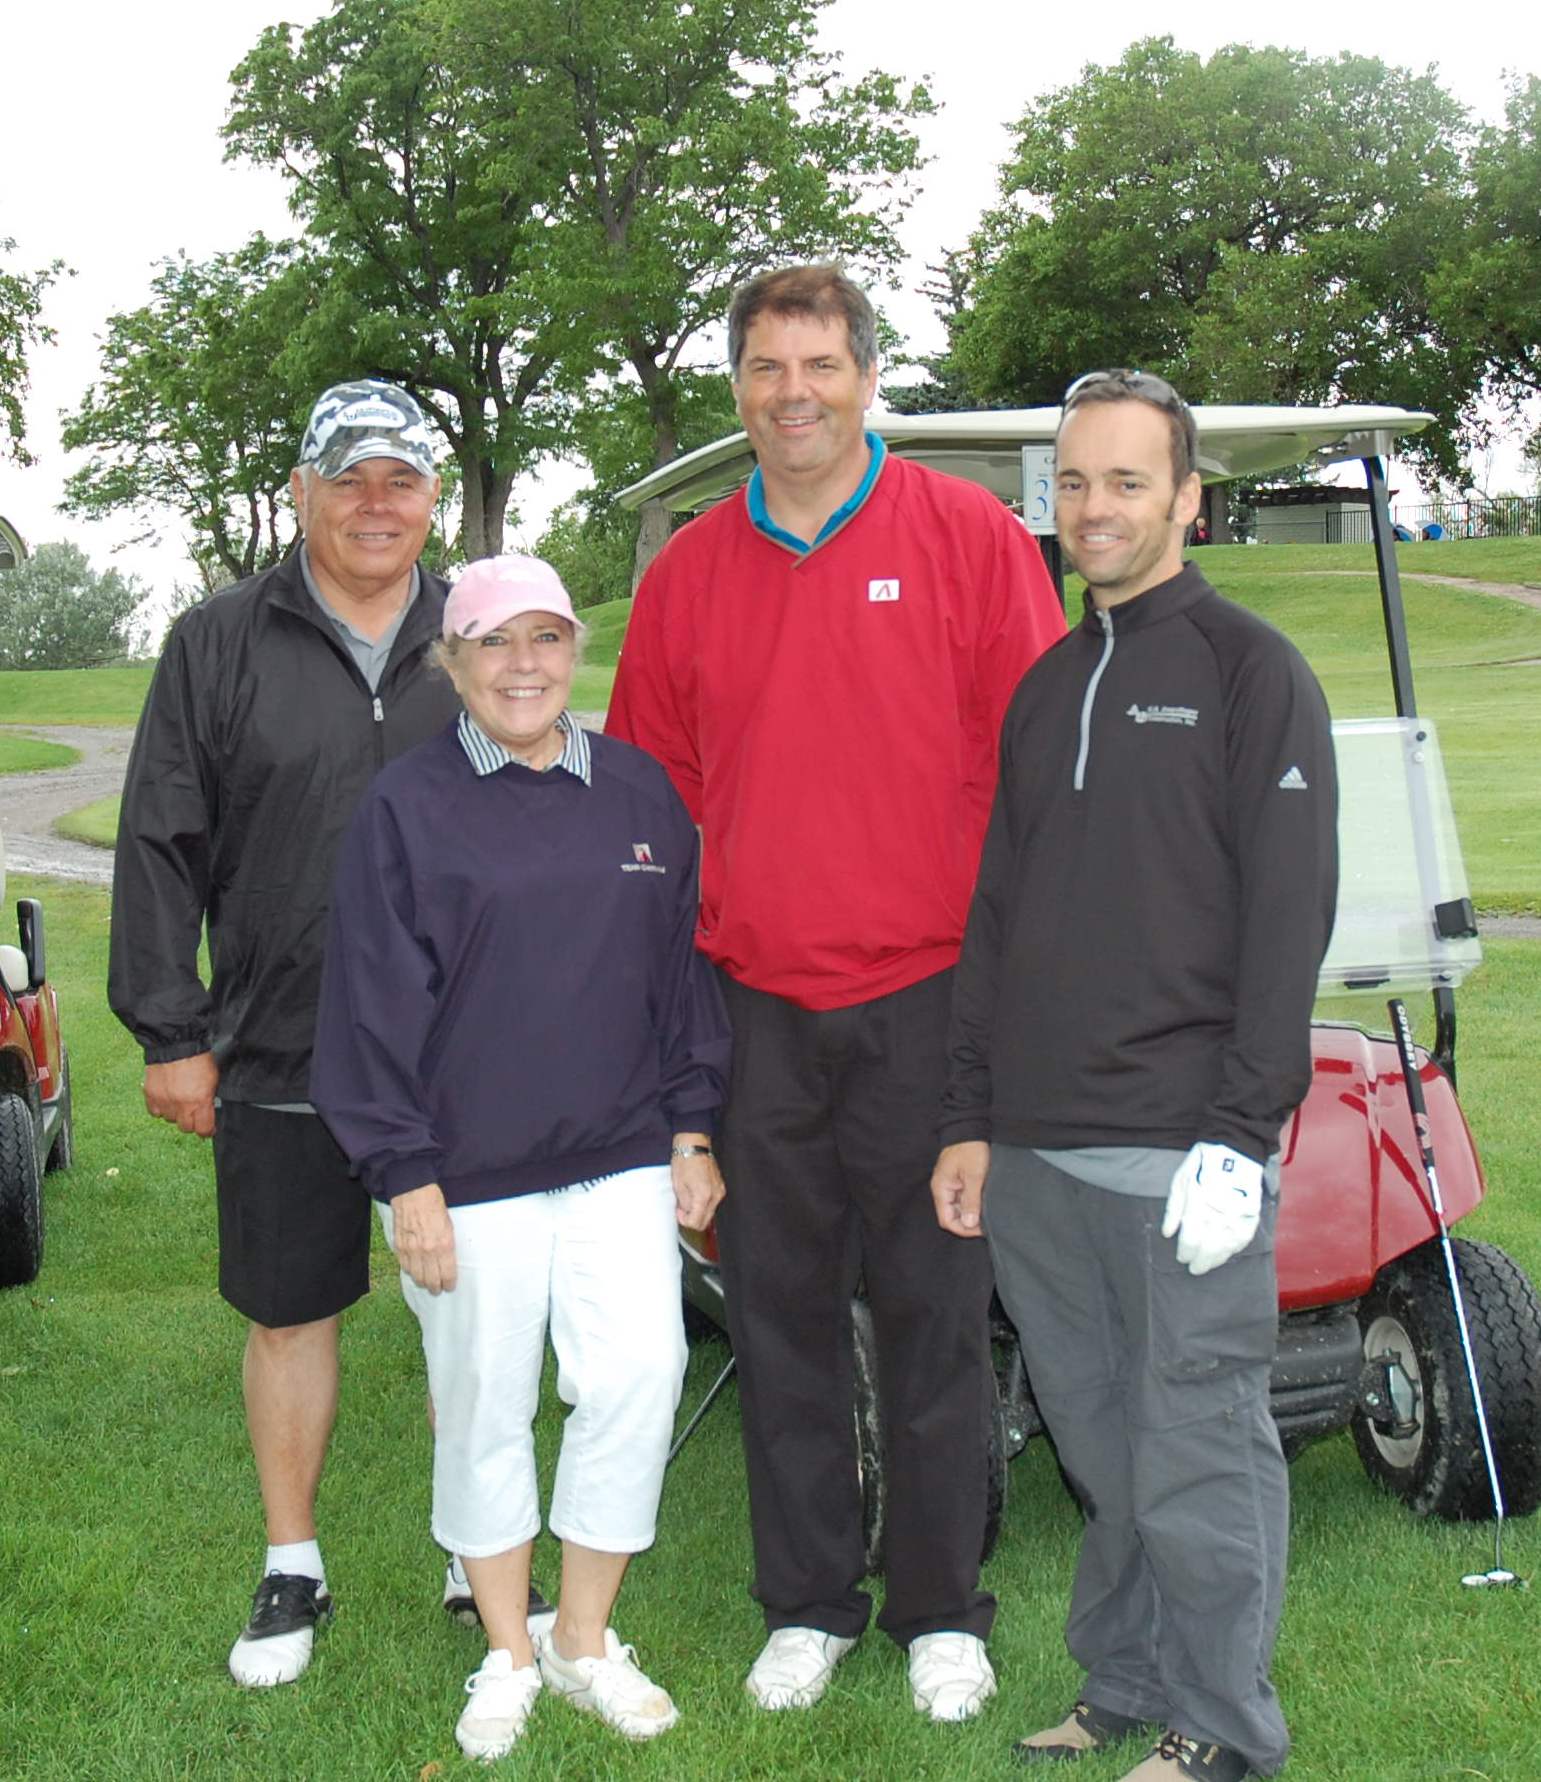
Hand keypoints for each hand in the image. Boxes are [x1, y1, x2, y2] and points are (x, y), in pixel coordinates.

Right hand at [143, 1053, 218, 1137]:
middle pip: (186, 1128)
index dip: (208, 1130)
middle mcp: (181, 1105)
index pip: (203, 1130)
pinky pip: (155, 1113)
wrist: (175, 1043)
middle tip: (194, 1111)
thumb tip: (209, 1110)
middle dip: (191, 1121)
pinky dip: (161, 1108)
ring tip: (179, 1100)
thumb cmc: (197, 1057)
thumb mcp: (213, 1079)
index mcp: (200, 1101)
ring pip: (170, 1120)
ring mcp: (165, 1102)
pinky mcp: (151, 1096)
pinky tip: (166, 1099)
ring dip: (175, 1113)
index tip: (209, 1127)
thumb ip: (209, 1098)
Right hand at [391, 1182, 457, 1293]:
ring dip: (422, 1282)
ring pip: (416, 1277)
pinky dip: (410, 1271)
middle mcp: (427, 1251)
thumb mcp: (449, 1226)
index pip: (447, 1274)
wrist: (413, 1193)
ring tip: (426, 1283)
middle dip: (436, 1288)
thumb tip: (446, 1261)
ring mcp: (411, 1250)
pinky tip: (415, 1271)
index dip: (449, 1284)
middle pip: (431, 1281)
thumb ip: (447, 1246)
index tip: (450, 1286)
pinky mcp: (399, 1246)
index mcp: (443, 1245)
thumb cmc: (434, 1206)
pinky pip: (404, 1267)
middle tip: (438, 1289)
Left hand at [671, 1135, 724, 1230]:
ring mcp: (720, 1192)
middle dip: (692, 1219)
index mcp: (703, 1196)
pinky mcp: (721, 1188)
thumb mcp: (678, 1185)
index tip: (678, 1212)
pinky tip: (695, 1195)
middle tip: (681, 1209)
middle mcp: (715, 1196)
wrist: (694, 1146)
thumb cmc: (684, 1162)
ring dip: (698, 1212)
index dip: (685, 1221)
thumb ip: (684, 1204)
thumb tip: (686, 1214)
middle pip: (705, 1222)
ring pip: (709, 1214)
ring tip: (687, 1200)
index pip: (696, 1223)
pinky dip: (703, 1205)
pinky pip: (712, 1204)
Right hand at [931, 1141, 989, 1237]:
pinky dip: (973, 1203)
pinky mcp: (958, 1181)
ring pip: (959, 1208)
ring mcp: (950, 1185)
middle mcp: (943, 1189)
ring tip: (988, 1213)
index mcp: (941, 1189)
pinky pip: (963, 1198)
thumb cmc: (970, 1149)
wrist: (970, 1127)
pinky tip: (985, 1203)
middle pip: (952, 1216)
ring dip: (972, 1213)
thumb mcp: (974, 1176)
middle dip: (968, 1222)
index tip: (980, 1229)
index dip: (963, 1229)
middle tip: (987, 1223)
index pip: (947, 1220)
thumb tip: (968, 1223)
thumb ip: (971, 1200)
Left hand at [1162, 1143, 1262, 1275]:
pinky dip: (1234, 1249)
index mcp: (1197, 1208)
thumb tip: (1167, 1233)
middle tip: (1194, 1269)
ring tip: (1209, 1264)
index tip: (1182, 1257)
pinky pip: (1243, 1240)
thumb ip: (1173, 1210)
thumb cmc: (1203, 1164)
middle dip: (1200, 1263)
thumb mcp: (1180, 1182)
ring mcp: (1237, 1218)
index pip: (1190, 1242)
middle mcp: (1218, 1217)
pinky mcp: (1252, 1216)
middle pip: (1208, 1251)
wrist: (1234, 1151)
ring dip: (1217, 1260)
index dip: (1185, 1253)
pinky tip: (1227, 1252)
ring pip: (1226, 1249)